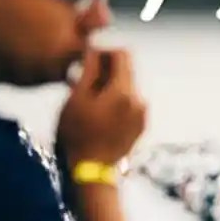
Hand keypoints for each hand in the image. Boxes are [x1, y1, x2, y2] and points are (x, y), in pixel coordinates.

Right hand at [58, 49, 146, 166]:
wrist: (91, 172)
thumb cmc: (77, 134)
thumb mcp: (76, 98)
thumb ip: (89, 70)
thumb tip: (93, 48)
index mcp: (125, 91)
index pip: (123, 54)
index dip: (104, 52)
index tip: (87, 60)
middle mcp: (140, 100)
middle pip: (127, 71)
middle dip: (106, 70)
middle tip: (83, 82)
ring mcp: (143, 115)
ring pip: (127, 88)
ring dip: (110, 87)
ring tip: (89, 101)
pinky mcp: (141, 126)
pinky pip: (130, 104)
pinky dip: (117, 102)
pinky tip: (99, 114)